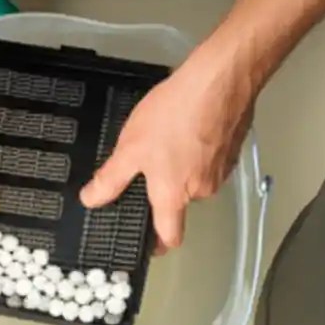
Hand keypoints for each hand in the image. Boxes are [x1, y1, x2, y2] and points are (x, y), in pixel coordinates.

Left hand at [79, 44, 254, 252]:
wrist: (220, 80)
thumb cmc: (175, 114)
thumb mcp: (130, 147)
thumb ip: (111, 179)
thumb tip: (92, 200)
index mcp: (175, 195)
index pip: (171, 237)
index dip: (157, 244)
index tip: (146, 242)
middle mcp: (202, 190)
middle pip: (180, 204)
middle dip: (165, 189)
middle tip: (148, 166)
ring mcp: (221, 170)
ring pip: (195, 179)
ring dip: (181, 167)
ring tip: (167, 139)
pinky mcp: (233, 150)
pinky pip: (209, 160)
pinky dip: (197, 150)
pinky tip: (187, 128)